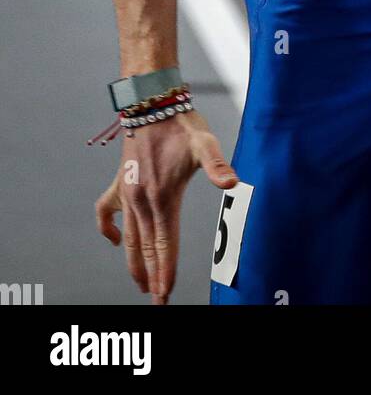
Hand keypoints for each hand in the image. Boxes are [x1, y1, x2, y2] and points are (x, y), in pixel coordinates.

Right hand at [95, 109, 237, 303]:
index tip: (165, 294)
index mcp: (162, 197)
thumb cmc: (181, 125)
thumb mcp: (204, 143)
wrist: (153, 104)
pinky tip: (114, 240)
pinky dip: (107, 229)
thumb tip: (232, 184)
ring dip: (133, 263)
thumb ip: (217, 166)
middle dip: (152, 277)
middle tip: (157, 300)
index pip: (164, 244)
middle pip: (146, 249)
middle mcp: (141, 201)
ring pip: (128, 238)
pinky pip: (105, 212)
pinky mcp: (119, 183)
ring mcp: (127, 193)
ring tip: (140, 283)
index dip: (166, 271)